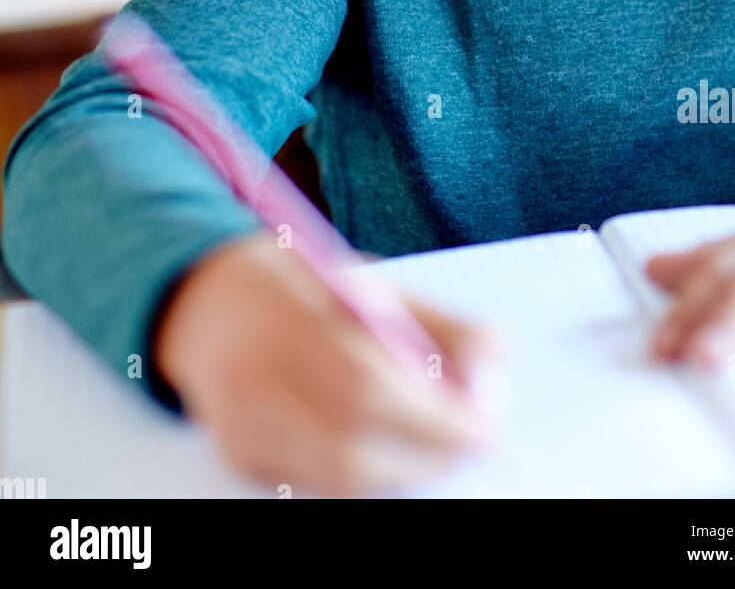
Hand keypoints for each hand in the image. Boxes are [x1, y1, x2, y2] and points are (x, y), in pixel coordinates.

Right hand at [153, 231, 504, 497]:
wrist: (205, 302)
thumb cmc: (300, 287)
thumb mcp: (368, 282)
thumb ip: (437, 321)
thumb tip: (497, 362)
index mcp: (290, 321)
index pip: (366, 389)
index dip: (436, 420)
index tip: (486, 425)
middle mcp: (256, 383)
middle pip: (352, 454)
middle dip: (428, 456)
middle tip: (471, 442)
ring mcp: (243, 430)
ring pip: (338, 481)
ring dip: (403, 471)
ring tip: (436, 443)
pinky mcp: (240, 460)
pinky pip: (317, 484)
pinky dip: (365, 472)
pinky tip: (385, 444)